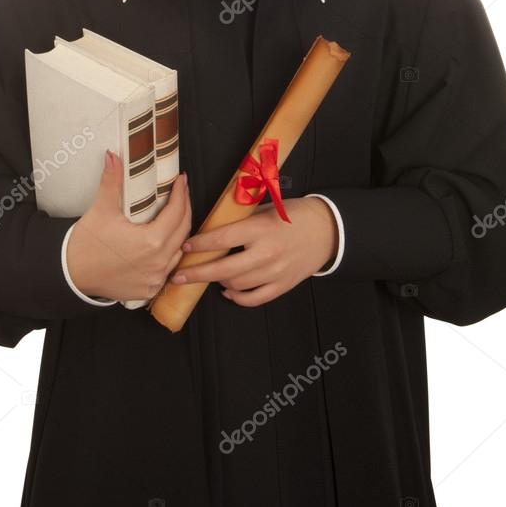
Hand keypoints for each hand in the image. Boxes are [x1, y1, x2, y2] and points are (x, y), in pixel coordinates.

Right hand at [66, 152, 191, 301]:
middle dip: (185, 208)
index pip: (177, 212)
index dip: (181, 193)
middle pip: (183, 230)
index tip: (181, 180)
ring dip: (179, 232)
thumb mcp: (101, 209)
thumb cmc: (86, 243)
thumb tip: (113, 155)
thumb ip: (111, 181)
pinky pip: (168, 268)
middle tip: (181, 191)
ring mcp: (155, 278)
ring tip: (175, 214)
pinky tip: (165, 242)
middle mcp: (158, 262)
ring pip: (178, 250)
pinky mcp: (149, 288)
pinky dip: (169, 254)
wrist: (70, 274)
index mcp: (151, 241)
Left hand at [169, 197, 337, 306]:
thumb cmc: (294, 214)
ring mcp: (275, 272)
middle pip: (223, 269)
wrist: (327, 229)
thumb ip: (241, 218)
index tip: (186, 246)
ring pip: (236, 285)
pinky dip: (238, 297)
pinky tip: (228, 291)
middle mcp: (266, 253)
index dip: (201, 244)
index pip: (222, 238)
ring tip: (207, 276)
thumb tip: (212, 224)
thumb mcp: (266, 208)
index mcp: (261, 229)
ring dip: (218, 282)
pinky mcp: (283, 285)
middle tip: (178, 276)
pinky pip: (254, 298)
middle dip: (197, 273)